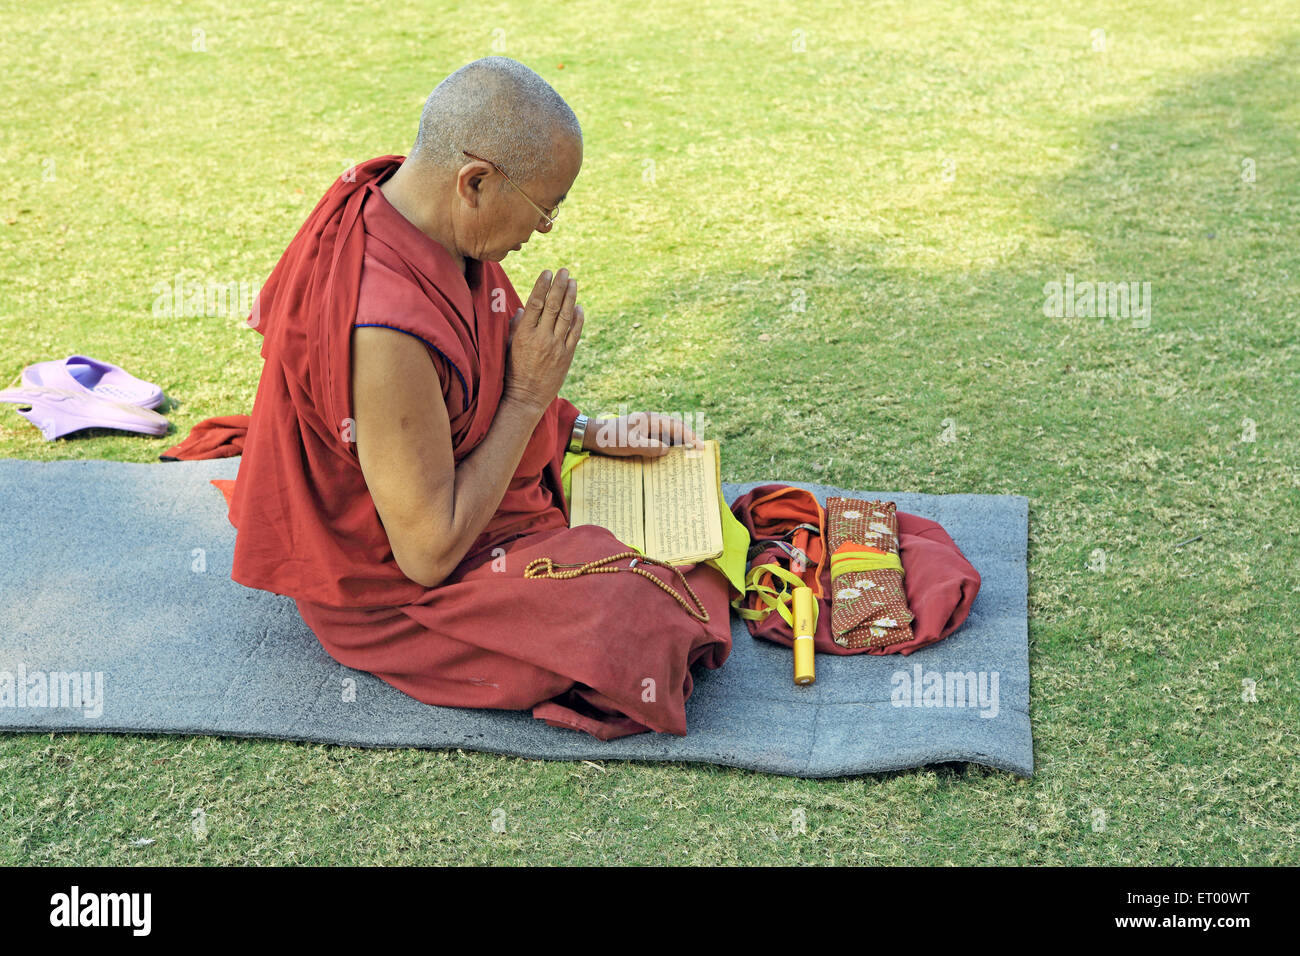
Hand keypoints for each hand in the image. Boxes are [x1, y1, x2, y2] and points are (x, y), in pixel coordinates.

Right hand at [504, 268, 583, 411]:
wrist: (526, 397)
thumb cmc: (513, 370)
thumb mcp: (509, 346)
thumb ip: (516, 326)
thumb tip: (522, 309)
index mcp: (524, 334)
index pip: (535, 303)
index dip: (542, 286)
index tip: (547, 272)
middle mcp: (541, 338)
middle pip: (553, 306)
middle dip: (560, 286)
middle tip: (565, 271)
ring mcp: (556, 347)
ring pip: (566, 317)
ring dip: (571, 297)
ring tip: (573, 282)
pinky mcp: (567, 356)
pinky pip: (575, 333)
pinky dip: (578, 319)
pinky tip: (578, 307)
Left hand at [585, 412, 705, 457]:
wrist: (593, 434)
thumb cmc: (611, 439)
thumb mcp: (631, 445)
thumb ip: (650, 448)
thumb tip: (668, 451)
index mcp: (651, 420)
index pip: (677, 427)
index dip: (691, 437)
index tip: (701, 447)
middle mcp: (652, 420)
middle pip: (676, 428)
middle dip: (689, 438)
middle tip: (700, 451)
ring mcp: (647, 426)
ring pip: (670, 432)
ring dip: (680, 442)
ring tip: (689, 454)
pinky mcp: (643, 432)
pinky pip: (661, 437)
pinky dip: (669, 445)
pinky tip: (671, 455)